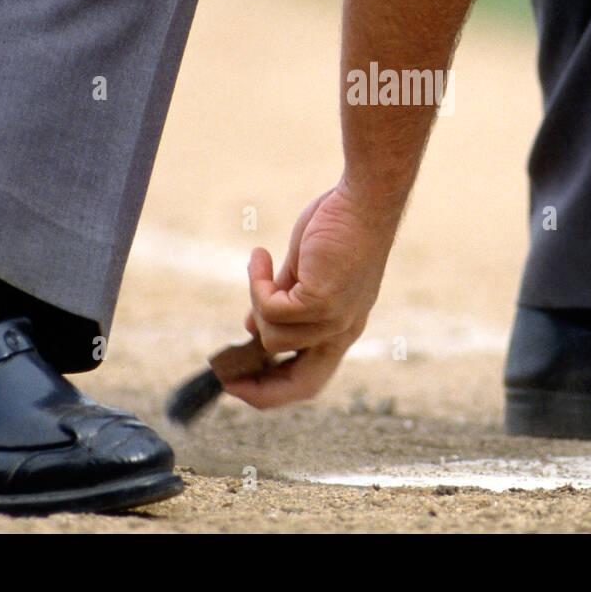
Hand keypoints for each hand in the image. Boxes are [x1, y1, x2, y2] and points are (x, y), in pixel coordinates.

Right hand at [222, 181, 397, 407]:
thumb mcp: (307, 276)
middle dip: (259, 389)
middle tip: (226, 374)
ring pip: (272, 337)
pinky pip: (271, 310)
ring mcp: (334, 320)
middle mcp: (343, 332)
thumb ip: (284, 303)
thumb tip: (250, 330)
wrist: (364, 201)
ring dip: (255, 302)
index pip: (311, 380)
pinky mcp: (322, 301)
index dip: (273, 390)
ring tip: (259, 264)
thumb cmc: (340, 229)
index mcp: (342, 329)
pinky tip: (260, 256)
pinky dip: (257, 284)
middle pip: (301, 385)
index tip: (238, 383)